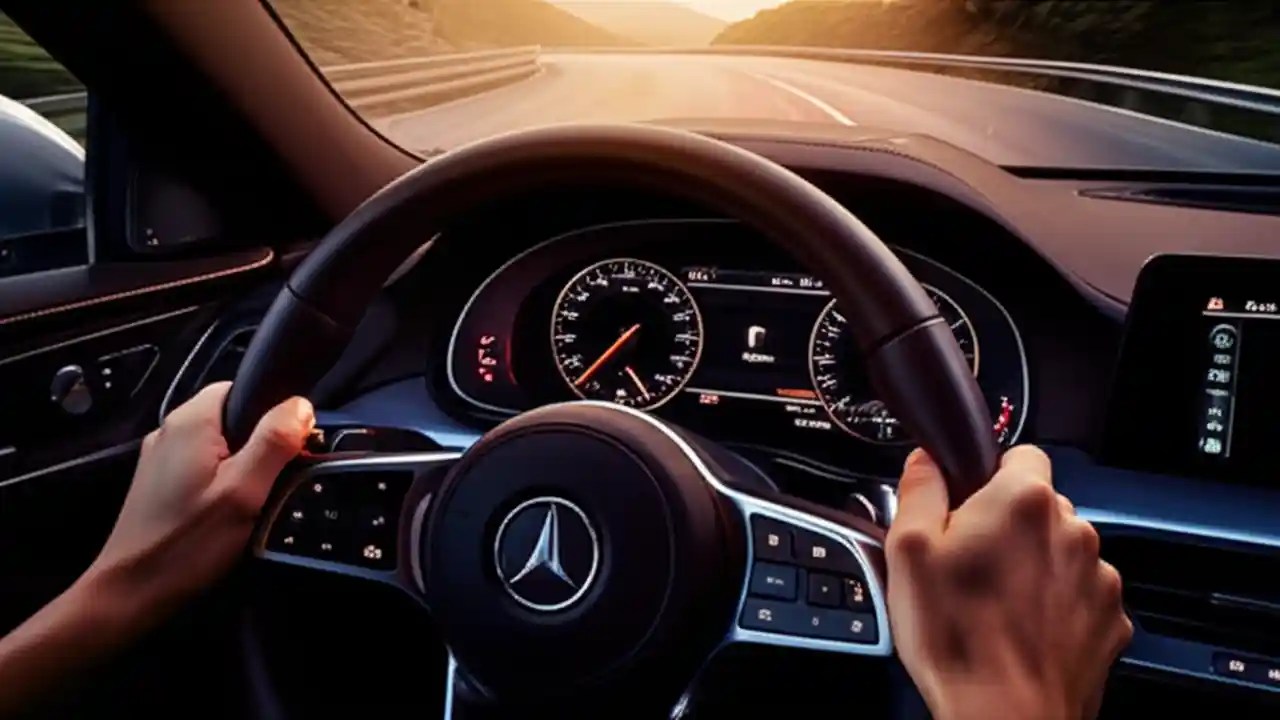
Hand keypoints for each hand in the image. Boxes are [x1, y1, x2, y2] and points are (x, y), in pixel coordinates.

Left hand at [85, 382, 313, 618]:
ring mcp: (160, 458)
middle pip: (232, 417)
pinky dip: (223, 482)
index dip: (274, 410)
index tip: (293, 446)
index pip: (241, 388)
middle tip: (278, 480)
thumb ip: (274, 443)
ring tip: (257, 500)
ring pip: (219, 445)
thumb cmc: (188, 542)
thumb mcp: (244, 491)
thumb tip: (302, 405)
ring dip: (243, 466)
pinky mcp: (157, 484)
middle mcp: (170, 430)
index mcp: (191, 420)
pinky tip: (230, 513)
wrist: (130, 593)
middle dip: (261, 444)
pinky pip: (203, 467)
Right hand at [886, 446, 1132, 719]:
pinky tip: (1020, 629)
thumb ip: (919, 489)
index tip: (969, 503)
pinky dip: (1055, 606)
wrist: (1004, 715)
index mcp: (1023, 501)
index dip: (990, 475)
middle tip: (970, 562)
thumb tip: (926, 462)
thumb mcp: (907, 550)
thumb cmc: (957, 639)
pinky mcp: (1109, 619)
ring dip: (1034, 566)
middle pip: (1040, 506)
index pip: (1021, 451)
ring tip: (992, 604)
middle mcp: (1072, 531)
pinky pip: (1079, 595)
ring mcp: (1097, 577)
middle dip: (1008, 525)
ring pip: (1061, 551)